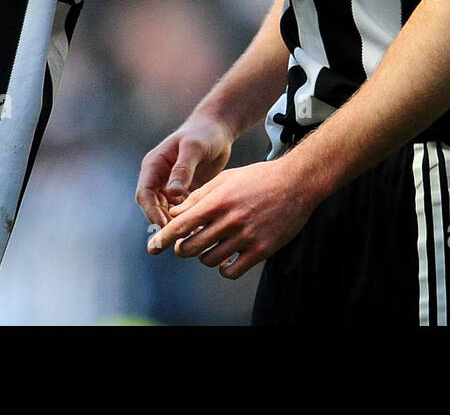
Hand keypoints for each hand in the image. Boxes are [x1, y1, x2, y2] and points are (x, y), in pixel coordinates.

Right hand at [135, 113, 235, 229]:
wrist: (218, 128)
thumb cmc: (204, 133)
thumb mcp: (194, 148)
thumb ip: (183, 169)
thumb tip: (173, 193)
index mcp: (154, 165)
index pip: (145, 194)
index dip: (151, 212)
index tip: (163, 227)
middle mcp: (159, 178)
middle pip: (154, 207)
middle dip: (162, 224)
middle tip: (174, 240)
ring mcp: (171, 186)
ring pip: (167, 212)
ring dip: (175, 225)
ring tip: (189, 239)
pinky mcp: (185, 192)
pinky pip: (182, 210)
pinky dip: (188, 221)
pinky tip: (200, 232)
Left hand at [145, 159, 318, 278]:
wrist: (296, 183)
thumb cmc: (258, 178)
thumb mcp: (226, 179)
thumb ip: (199, 197)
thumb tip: (175, 213)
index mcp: (217, 201)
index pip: (180, 225)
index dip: (163, 238)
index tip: (153, 247)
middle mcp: (229, 220)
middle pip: (190, 248)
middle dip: (183, 248)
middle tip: (187, 244)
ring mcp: (245, 237)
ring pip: (208, 260)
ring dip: (204, 256)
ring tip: (212, 246)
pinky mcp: (260, 250)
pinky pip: (231, 271)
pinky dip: (224, 268)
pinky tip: (227, 259)